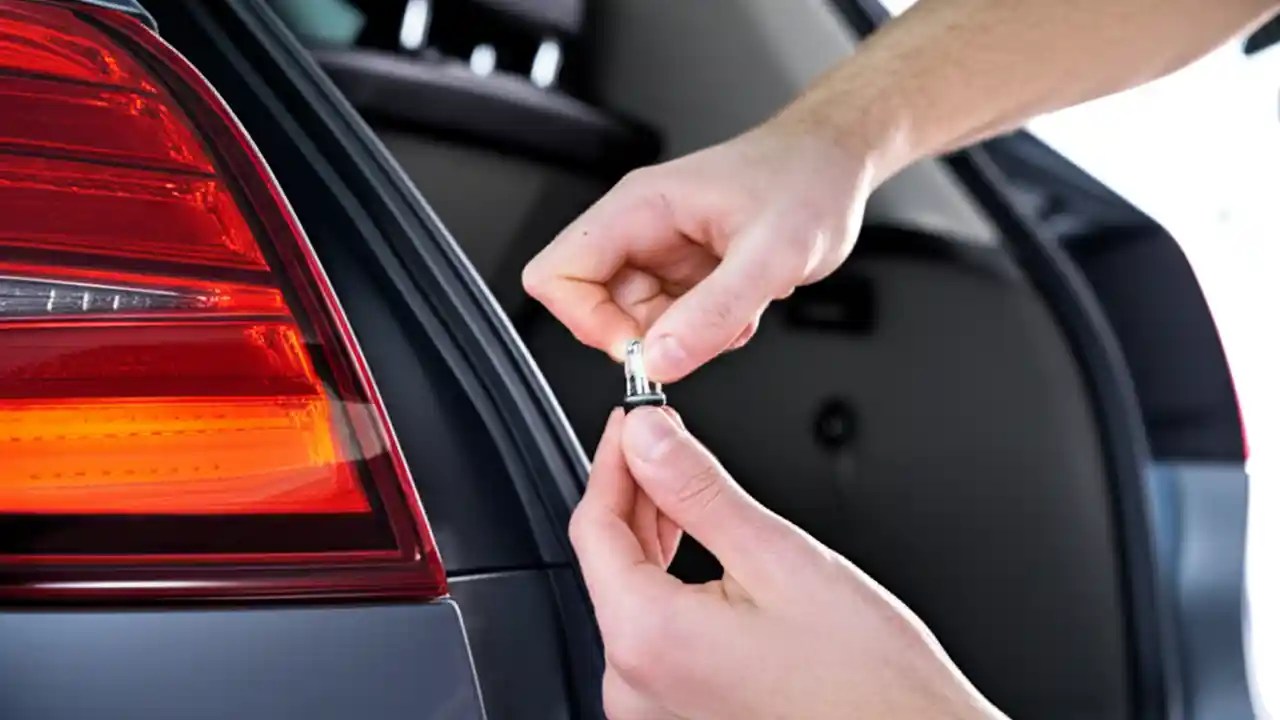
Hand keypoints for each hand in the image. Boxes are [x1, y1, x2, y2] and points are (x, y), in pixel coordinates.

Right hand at [522, 120, 876, 382]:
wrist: (837, 164)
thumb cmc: (808, 181)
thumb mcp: (772, 254)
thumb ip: (713, 312)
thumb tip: (660, 360)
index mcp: (639, 208)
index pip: (557, 273)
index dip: (586, 320)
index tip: (638, 346)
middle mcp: (640, 228)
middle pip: (592, 305)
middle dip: (644, 337)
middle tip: (698, 334)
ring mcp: (661, 252)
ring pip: (633, 321)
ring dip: (680, 337)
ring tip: (733, 312)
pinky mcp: (684, 272)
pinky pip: (668, 322)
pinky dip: (702, 333)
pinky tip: (739, 307)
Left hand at [573, 407, 1005, 719]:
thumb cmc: (867, 682)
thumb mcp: (779, 557)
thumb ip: (699, 490)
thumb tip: (649, 436)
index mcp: (648, 640)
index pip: (592, 527)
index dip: (613, 461)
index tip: (636, 421)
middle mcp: (633, 686)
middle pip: (608, 562)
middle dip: (636, 492)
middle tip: (667, 437)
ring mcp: (653, 709)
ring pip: (630, 595)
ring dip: (653, 535)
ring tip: (687, 487)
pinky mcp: (677, 716)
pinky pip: (652, 634)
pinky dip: (667, 584)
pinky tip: (694, 549)